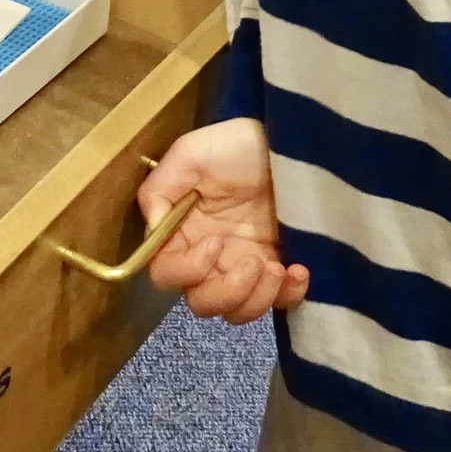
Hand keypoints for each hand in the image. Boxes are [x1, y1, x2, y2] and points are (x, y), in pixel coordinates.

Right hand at [138, 117, 311, 323]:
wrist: (291, 140)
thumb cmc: (237, 144)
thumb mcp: (191, 154)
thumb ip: (160, 189)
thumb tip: (152, 229)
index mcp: (183, 231)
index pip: (166, 273)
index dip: (186, 270)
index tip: (214, 243)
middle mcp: (211, 255)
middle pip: (202, 302)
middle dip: (227, 292)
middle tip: (254, 263)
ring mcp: (246, 264)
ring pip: (237, 310)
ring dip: (256, 299)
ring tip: (277, 268)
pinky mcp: (280, 267)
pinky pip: (279, 302)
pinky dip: (288, 296)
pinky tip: (297, 270)